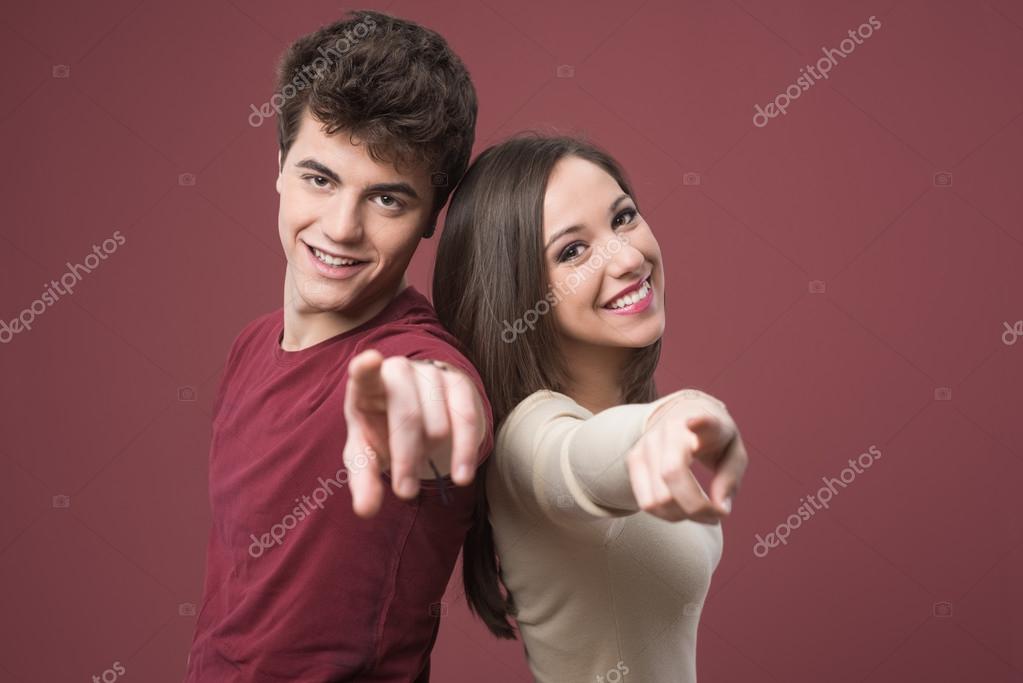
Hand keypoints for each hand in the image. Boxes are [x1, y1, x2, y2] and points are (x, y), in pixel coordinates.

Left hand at [342, 349, 486, 517]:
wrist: (417, 416)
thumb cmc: (383, 433)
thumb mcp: (367, 455)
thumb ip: (363, 480)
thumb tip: (365, 511)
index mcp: (366, 386)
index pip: (363, 374)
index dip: (365, 368)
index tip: (368, 361)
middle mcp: (398, 371)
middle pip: (406, 412)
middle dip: (406, 456)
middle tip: (404, 492)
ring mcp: (431, 373)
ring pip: (437, 421)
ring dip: (430, 453)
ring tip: (423, 466)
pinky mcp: (458, 382)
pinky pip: (467, 418)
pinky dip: (464, 451)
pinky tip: (462, 476)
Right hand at [624, 391, 747, 523]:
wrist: (681, 416)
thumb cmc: (714, 440)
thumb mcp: (734, 452)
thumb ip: (730, 479)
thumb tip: (720, 509)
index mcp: (705, 424)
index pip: (703, 422)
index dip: (700, 423)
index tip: (694, 423)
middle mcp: (670, 430)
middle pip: (672, 475)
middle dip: (696, 508)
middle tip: (716, 515)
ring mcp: (646, 444)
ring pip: (657, 497)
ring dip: (681, 516)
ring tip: (700, 513)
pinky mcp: (633, 459)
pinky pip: (647, 502)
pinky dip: (666, 514)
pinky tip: (682, 509)